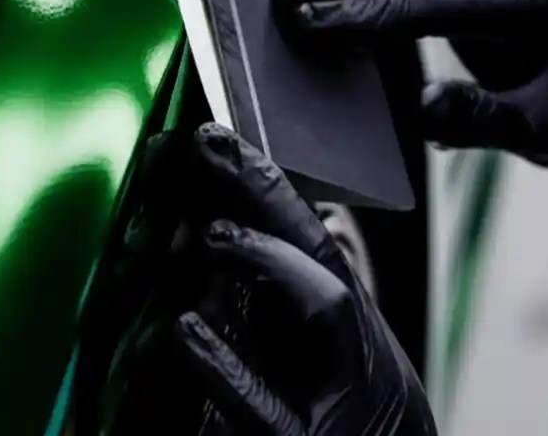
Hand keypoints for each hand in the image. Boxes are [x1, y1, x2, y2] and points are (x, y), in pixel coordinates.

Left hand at [175, 123, 435, 434]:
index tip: (220, 139)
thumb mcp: (347, 371)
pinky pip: (267, 408)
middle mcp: (359, 355)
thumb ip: (315, 308)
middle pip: (324, 251)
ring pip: (329, 308)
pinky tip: (189, 332)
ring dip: (274, 259)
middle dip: (271, 194)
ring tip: (215, 232)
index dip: (270, 186)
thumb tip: (315, 231)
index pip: (316, 241)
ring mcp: (340, 400)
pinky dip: (229, 367)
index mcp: (354, 335)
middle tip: (212, 147)